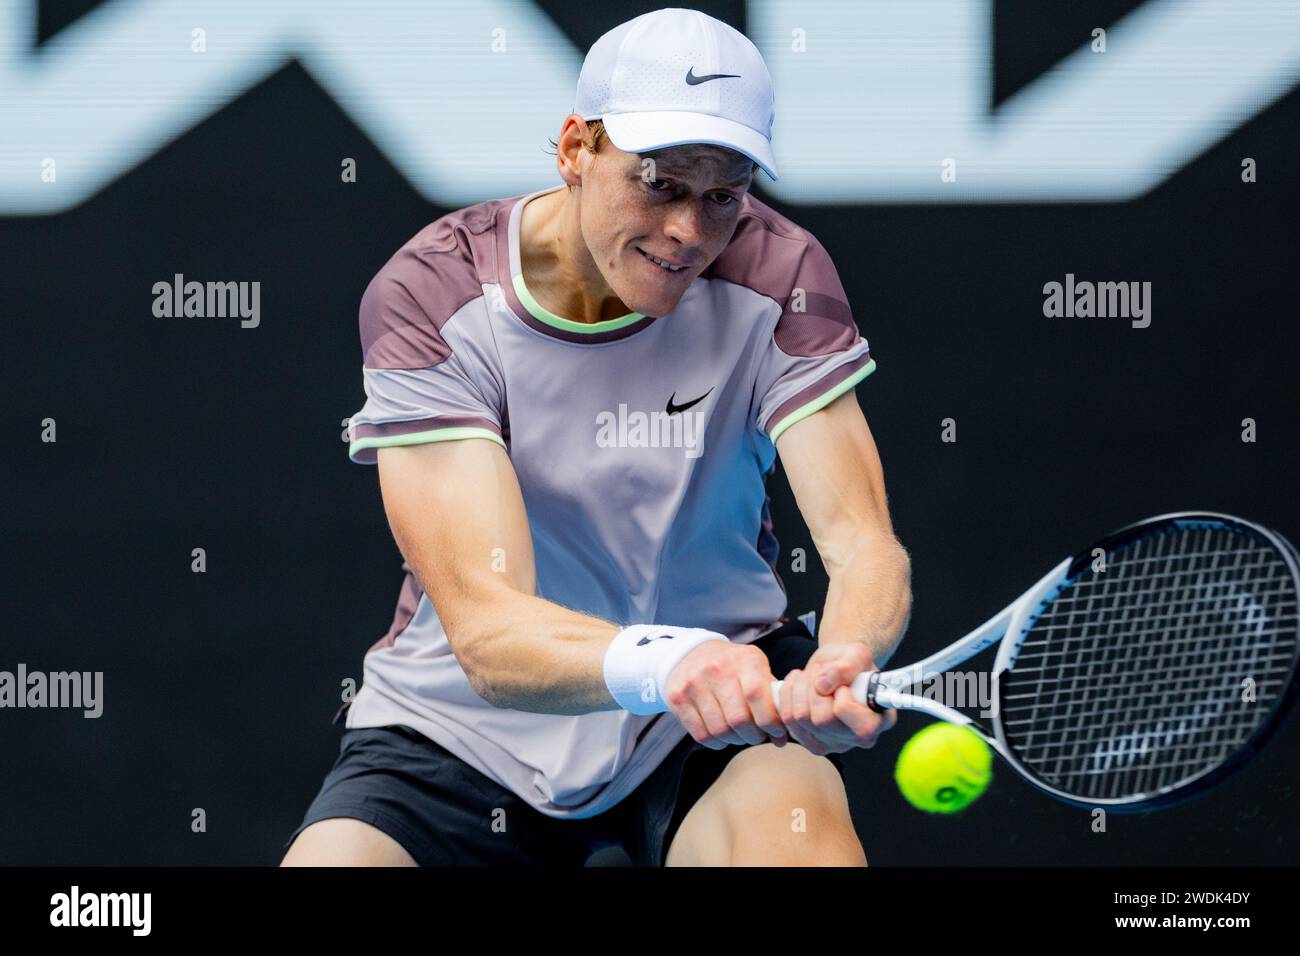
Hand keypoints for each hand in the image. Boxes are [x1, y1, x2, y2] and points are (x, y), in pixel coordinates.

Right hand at [663, 640, 789, 749]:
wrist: (690, 654)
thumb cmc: (732, 667)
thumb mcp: (755, 668)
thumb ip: (771, 697)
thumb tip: (782, 735)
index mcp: (745, 659)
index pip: (757, 694)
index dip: (770, 721)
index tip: (776, 732)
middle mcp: (718, 668)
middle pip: (739, 719)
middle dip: (753, 736)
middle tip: (756, 736)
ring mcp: (695, 682)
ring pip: (720, 730)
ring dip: (735, 741)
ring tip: (740, 735)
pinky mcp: (678, 698)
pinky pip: (701, 735)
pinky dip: (717, 743)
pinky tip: (722, 736)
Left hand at [776, 642, 895, 755]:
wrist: (836, 667)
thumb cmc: (851, 661)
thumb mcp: (856, 654)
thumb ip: (846, 667)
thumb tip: (822, 685)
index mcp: (880, 721)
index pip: (863, 727)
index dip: (845, 702)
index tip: (843, 686)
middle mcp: (858, 739)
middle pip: (823, 720)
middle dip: (815, 688)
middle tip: (821, 673)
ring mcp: (833, 744)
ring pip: (801, 718)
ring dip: (800, 688)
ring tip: (810, 675)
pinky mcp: (811, 741)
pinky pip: (788, 720)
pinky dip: (788, 695)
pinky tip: (797, 683)